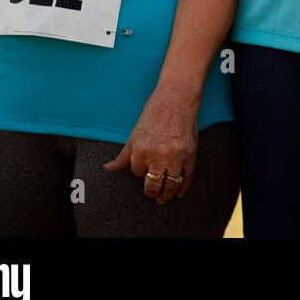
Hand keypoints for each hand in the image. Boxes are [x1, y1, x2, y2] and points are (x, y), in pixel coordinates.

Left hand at [103, 87, 198, 204]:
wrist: (177, 99)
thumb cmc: (154, 114)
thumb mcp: (134, 135)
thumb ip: (123, 156)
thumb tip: (108, 168)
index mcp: (141, 151)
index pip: (137, 172)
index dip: (139, 171)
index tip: (143, 168)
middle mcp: (159, 157)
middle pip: (153, 184)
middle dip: (151, 191)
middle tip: (152, 194)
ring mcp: (176, 157)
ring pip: (170, 185)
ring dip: (167, 195)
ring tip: (163, 199)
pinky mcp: (190, 154)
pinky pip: (187, 177)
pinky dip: (183, 187)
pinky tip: (179, 194)